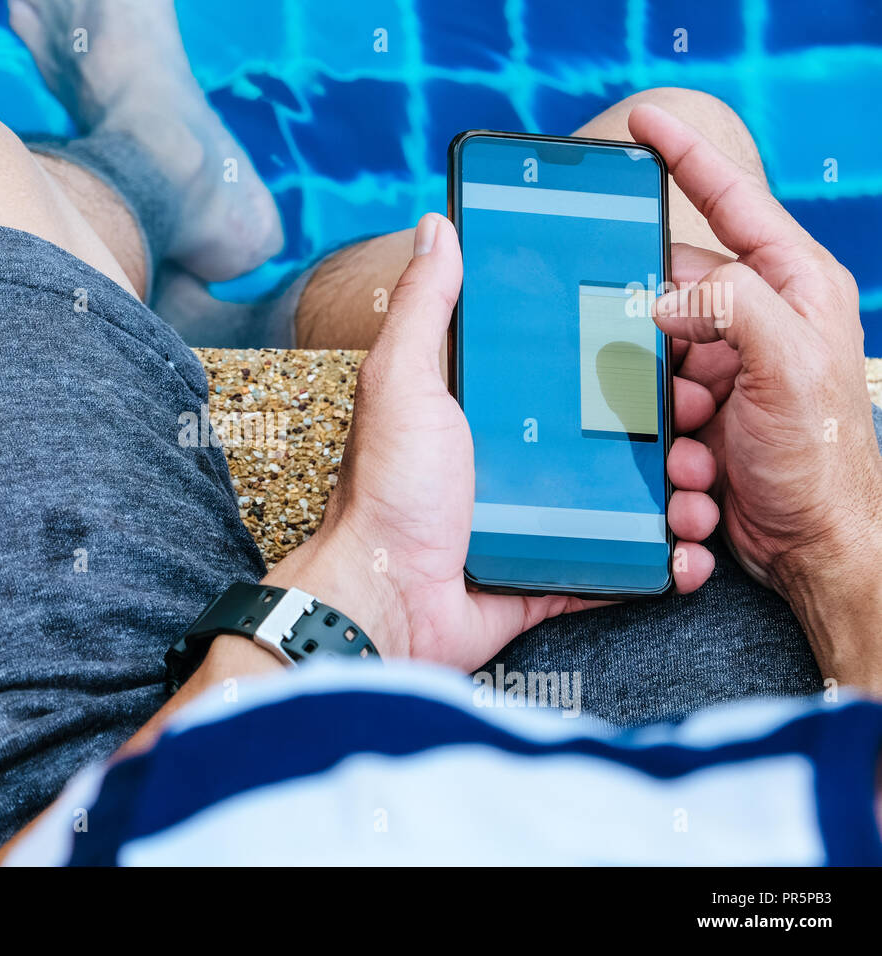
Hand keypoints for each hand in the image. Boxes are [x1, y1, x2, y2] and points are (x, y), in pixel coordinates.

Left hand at [282, 212, 719, 670]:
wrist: (386, 603)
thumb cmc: (390, 491)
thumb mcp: (404, 385)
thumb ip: (424, 309)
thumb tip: (436, 227)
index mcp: (484, 408)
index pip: (564, 367)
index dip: (617, 352)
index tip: (669, 340)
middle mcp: (513, 457)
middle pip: (608, 429)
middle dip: (665, 425)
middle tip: (701, 419)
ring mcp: (536, 516)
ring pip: (627, 496)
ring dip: (675, 492)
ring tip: (701, 486)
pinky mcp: (551, 571)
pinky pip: (619, 562)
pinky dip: (659, 560)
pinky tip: (690, 552)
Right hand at [629, 104, 881, 682]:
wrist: (812, 543)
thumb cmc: (819, 460)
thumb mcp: (789, 366)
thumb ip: (732, 308)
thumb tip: (663, 298)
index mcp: (793, 286)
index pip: (733, 203)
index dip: (686, 158)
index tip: (644, 123)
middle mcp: (759, 318)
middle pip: (672, 286)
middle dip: (650, 329)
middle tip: (665, 371)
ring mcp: (728, 364)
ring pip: (651, 347)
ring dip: (656, 395)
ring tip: (696, 433)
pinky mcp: (703, 408)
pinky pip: (651, 396)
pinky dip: (659, 429)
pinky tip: (692, 463)